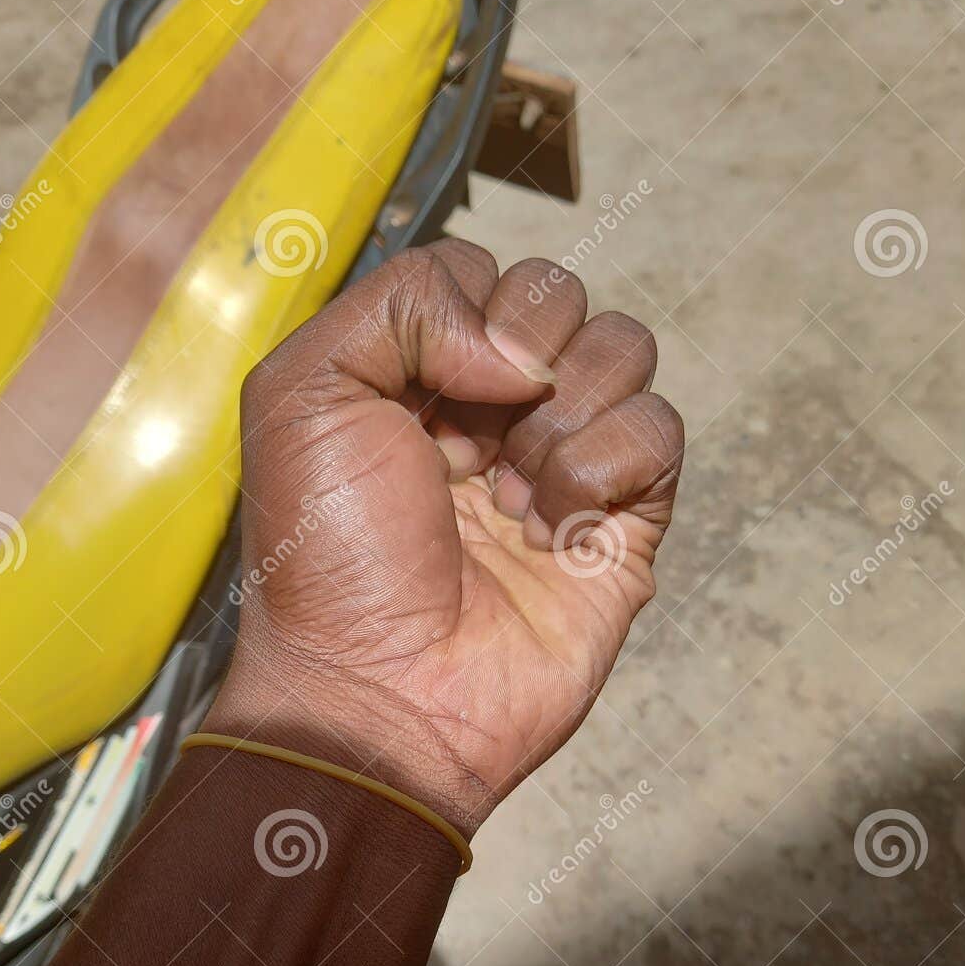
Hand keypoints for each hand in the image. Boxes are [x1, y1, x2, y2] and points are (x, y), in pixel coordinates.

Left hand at [205, 241, 683, 833]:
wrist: (381, 691)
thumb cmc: (328, 560)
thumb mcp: (303, 394)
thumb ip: (403, 303)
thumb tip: (519, 347)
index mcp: (412, 377)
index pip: (484, 273)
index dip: (468, 308)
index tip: (423, 384)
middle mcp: (492, 413)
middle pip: (563, 296)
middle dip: (524, 345)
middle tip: (474, 432)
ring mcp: (562, 465)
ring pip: (626, 350)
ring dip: (567, 409)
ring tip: (513, 487)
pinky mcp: (623, 525)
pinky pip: (661, 433)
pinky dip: (606, 466)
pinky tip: (550, 525)